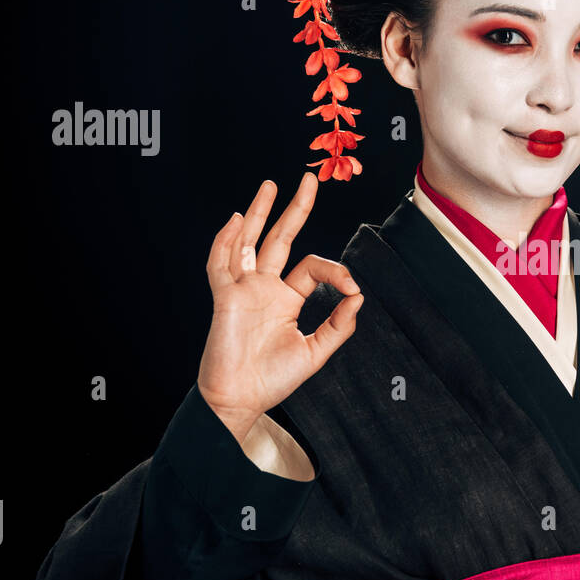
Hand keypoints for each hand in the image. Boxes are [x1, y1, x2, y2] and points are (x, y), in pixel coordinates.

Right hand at [198, 172, 363, 445]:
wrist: (240, 399)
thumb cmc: (272, 380)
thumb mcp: (315, 353)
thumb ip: (338, 326)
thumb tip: (359, 296)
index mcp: (286, 299)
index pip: (311, 267)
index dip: (334, 270)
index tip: (351, 286)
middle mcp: (264, 288)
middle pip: (279, 239)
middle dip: (293, 209)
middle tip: (307, 179)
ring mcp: (243, 290)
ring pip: (249, 242)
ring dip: (258, 213)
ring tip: (269, 185)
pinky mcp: (225, 298)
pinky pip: (221, 265)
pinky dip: (226, 242)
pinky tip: (237, 221)